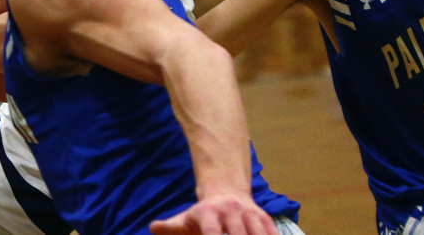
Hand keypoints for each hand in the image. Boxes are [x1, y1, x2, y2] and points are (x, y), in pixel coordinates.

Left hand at [149, 193, 278, 234]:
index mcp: (208, 213)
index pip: (212, 232)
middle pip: (238, 234)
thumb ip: (170, 227)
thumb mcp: (184, 219)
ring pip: (258, 232)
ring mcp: (248, 212)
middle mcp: (229, 210)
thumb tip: (152, 227)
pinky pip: (271, 232)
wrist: (226, 193)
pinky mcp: (263, 217)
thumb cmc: (202, 215)